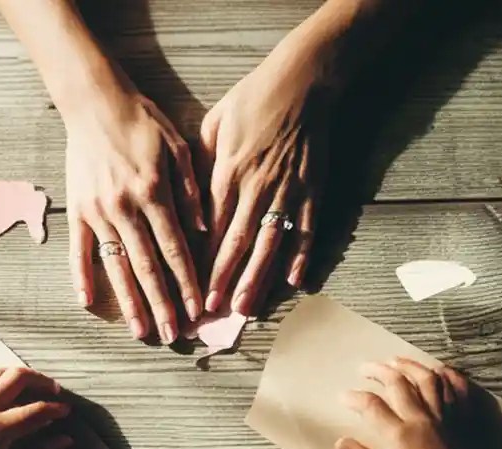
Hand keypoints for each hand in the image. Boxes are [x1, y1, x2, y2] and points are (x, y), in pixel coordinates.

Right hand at [65, 87, 204, 344]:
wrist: (95, 103)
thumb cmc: (143, 122)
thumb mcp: (179, 148)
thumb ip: (192, 191)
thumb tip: (203, 231)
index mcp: (154, 193)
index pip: (176, 249)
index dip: (188, 283)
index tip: (199, 310)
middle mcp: (125, 208)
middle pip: (148, 267)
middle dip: (163, 304)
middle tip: (175, 335)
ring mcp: (97, 212)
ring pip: (116, 266)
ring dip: (129, 302)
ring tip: (140, 331)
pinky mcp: (78, 210)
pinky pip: (79, 250)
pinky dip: (81, 276)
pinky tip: (87, 302)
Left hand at [199, 48, 328, 315]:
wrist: (302, 82)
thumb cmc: (253, 98)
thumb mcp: (215, 124)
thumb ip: (201, 162)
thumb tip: (189, 195)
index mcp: (227, 173)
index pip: (211, 229)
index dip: (201, 262)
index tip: (190, 288)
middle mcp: (256, 188)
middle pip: (237, 244)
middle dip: (223, 281)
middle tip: (212, 312)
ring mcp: (287, 191)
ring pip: (269, 244)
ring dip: (257, 279)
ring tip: (246, 309)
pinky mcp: (312, 190)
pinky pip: (305, 230)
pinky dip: (300, 256)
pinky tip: (294, 281)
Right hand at [335, 358, 490, 448]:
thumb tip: (341, 443)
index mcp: (401, 435)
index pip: (371, 406)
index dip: (354, 397)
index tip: (343, 396)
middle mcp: (424, 419)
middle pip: (398, 383)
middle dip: (378, 371)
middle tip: (366, 368)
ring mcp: (448, 417)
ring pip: (428, 379)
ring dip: (410, 365)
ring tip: (397, 361)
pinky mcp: (467, 422)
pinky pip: (459, 390)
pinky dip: (448, 376)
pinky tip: (439, 370)